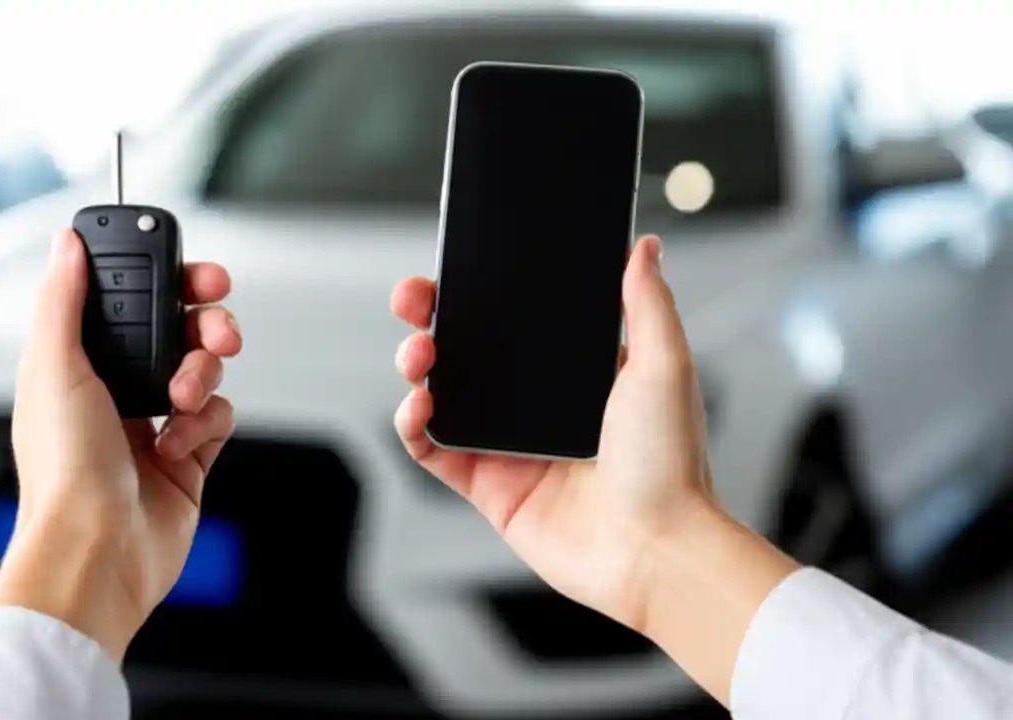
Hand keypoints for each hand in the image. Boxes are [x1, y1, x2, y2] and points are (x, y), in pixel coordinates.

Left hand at [0, 229, 240, 663]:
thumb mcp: (52, 367)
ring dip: (202, 374)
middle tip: (218, 322)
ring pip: (203, 370)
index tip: (191, 270)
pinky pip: (218, 419)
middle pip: (176, 331)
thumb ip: (64, 299)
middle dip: (203, 322)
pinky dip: (205, 424)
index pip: (127, 302)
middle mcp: (115, 391)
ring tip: (183, 397)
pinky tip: (177, 443)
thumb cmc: (62, 470)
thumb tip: (65, 243)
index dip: (162, 280)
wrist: (96, 550)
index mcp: (77, 364)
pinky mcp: (187, 459)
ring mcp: (153, 425)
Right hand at [393, 235, 712, 628]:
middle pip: (467, 351)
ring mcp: (509, 447)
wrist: (655, 549)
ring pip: (442, 393)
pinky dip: (413, 424)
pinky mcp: (488, 487)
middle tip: (412, 298)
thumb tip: (643, 245)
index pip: (516, 321)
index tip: (459, 266)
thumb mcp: (664, 365)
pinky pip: (432, 449)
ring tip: (420, 353)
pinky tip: (419, 405)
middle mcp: (538, 408)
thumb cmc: (670, 464)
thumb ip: (647, 302)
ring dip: (418, 365)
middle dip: (431, 319)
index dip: (481, 292)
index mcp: (576, 374)